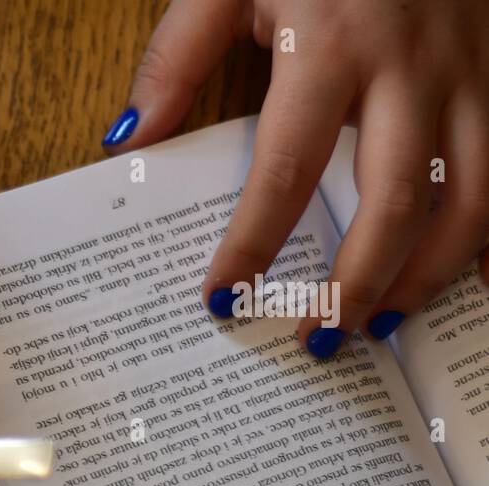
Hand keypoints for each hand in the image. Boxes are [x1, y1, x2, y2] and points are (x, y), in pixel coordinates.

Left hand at [106, 0, 488, 358]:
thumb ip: (176, 58)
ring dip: (428, 274)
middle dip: (356, 283)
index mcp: (329, 45)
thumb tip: (131, 140)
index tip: (222, 299)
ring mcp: (471, 69)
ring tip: (381, 326)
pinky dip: (488, 237)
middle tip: (317, 340)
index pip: (285, 171)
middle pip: (395, 200)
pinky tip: (462, 280)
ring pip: (472, 196)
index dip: (253, 245)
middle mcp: (410, 65)